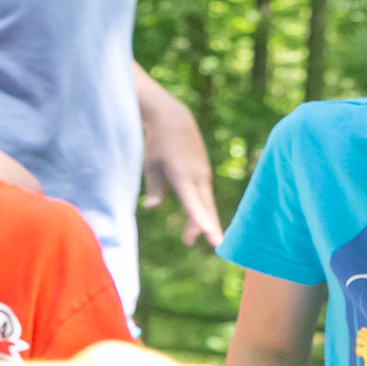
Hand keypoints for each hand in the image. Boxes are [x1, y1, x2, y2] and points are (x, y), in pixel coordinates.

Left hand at [135, 65, 222, 246]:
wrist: (174, 119)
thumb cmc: (158, 143)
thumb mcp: (150, 165)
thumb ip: (154, 187)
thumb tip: (151, 207)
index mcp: (183, 175)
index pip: (193, 202)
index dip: (200, 219)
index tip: (207, 232)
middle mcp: (197, 176)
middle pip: (205, 206)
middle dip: (209, 226)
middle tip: (215, 246)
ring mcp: (202, 174)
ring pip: (205, 203)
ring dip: (201, 221)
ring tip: (188, 240)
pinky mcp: (203, 173)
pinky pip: (204, 196)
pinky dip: (201, 210)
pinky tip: (194, 223)